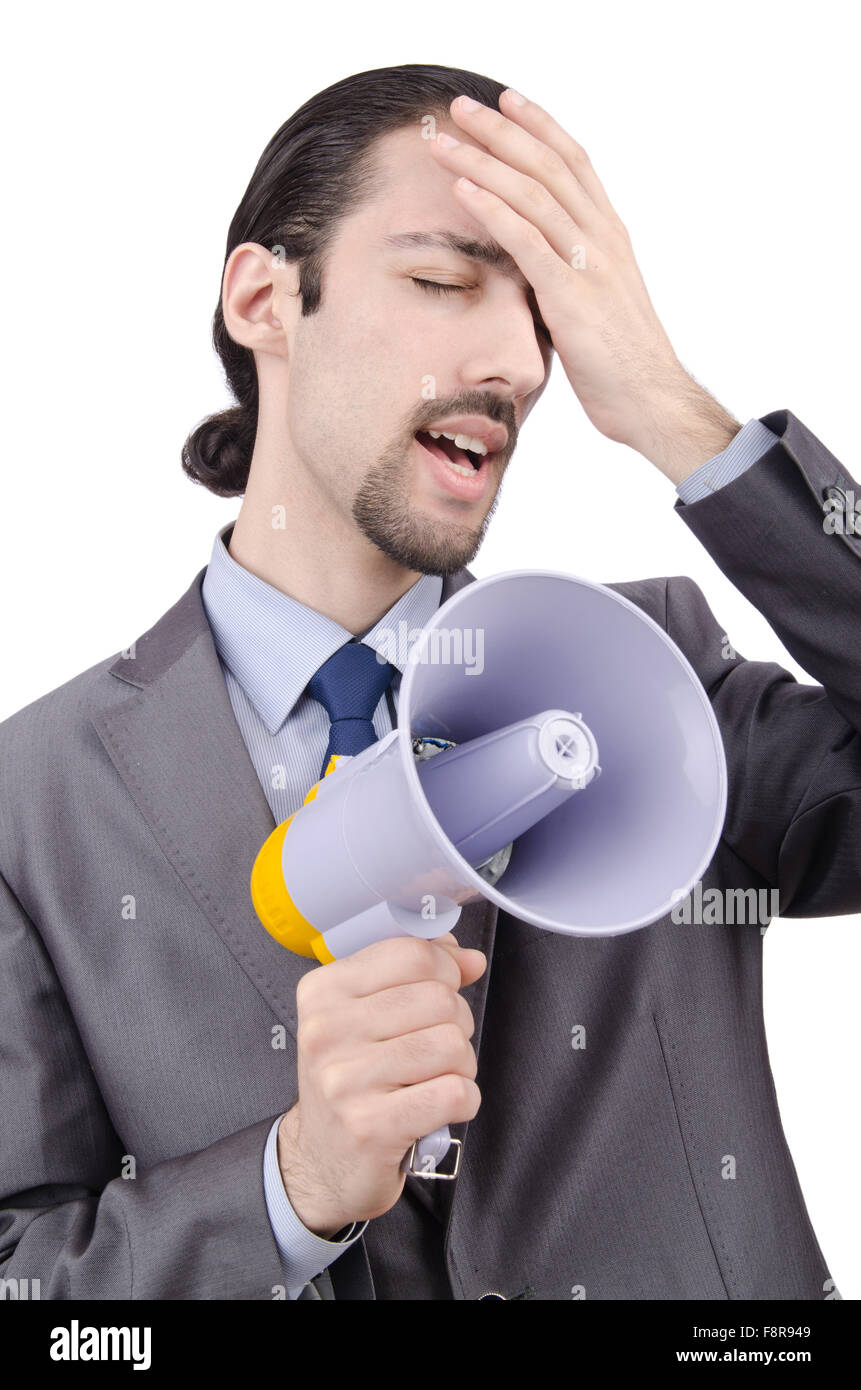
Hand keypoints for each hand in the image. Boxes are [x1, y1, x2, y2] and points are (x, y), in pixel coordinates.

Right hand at [277, 932, 485, 1236]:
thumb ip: (420, 976)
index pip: (411, 954)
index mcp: (323, 992)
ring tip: (436, 1078)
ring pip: (451, 1045)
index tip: (443, 990)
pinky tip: (438, 1107)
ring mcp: (346, 1080)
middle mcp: (326, 1031)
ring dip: (462, 1065)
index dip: (446, 969)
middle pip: (439, 998)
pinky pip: (454, 1093)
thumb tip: (471, 959)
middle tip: (438, 1047)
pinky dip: (463, 1100)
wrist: (320, 1161)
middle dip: (457, 1022)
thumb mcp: (368, 1015)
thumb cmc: (352, 1080)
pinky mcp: (371, 1127)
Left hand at [430, 91, 739, 482]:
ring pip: (533, 194)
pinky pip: (527, 242)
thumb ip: (570, 275)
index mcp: (611, 237)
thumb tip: (537, 266)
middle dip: (501, 130)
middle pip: (548, 165)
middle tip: (460, 104)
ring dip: (484, 160)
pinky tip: (462, 188)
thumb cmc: (622, 365)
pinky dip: (492, 210)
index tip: (506, 100)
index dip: (540, 126)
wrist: (653, 402)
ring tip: (444, 140)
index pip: (575, 162)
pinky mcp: (572, 298)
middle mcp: (603, 239)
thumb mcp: (597, 305)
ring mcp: (589, 266)